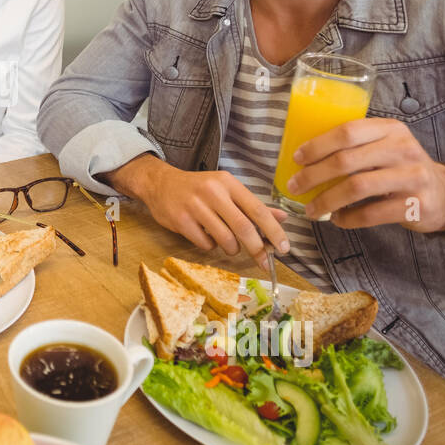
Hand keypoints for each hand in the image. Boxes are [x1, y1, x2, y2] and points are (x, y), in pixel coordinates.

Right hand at [120, 157, 289, 271]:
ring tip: (229, 245)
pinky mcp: (181, 221)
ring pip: (225, 239)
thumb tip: (282, 218)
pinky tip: (206, 236)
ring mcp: (195, 206)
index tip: (284, 248)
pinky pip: (206, 244)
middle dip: (257, 249)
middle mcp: (213, 192)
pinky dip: (211, 246)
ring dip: (232, 249)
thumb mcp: (226, 189)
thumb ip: (253, 205)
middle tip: (264, 261)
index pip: (258, 210)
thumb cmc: (198, 188)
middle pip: (243, 228)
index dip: (274, 231)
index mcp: (228, 183)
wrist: (160, 183)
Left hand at [287, 117, 444, 232]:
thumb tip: (306, 158)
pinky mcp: (415, 205)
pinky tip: (337, 220)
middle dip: (313, 175)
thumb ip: (357, 145)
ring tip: (312, 209)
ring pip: (356, 187)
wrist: (443, 193)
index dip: (318, 145)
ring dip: (327, 201)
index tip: (297, 159)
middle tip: (295, 186)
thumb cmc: (401, 168)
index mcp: (390, 129)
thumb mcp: (385, 146)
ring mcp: (412, 177)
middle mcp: (403, 149)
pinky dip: (348, 219)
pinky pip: (371, 214)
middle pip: (346, 161)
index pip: (348, 131)